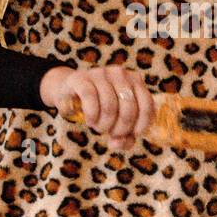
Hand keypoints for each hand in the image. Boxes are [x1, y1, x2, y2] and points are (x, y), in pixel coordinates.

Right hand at [39, 66, 155, 149]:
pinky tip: (90, 121)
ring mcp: (101, 73)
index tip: (133, 135)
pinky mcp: (82, 78)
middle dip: (120, 128)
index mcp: (135, 80)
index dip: (142, 124)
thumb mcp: (116, 122)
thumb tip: (118, 143)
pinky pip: (91, 98)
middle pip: (129, 108)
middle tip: (110, 133)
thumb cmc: (99, 108)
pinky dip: (92, 115)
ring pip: (110, 105)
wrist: (69, 93)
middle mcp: (120, 74)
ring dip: (104, 124)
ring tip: (98, 127)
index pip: (147, 104)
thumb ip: (124, 137)